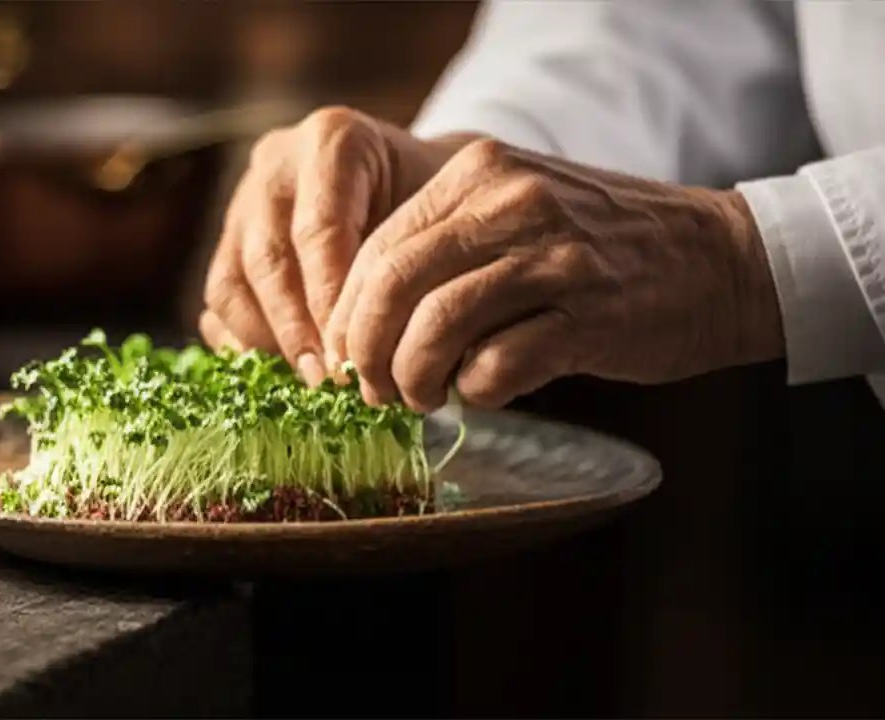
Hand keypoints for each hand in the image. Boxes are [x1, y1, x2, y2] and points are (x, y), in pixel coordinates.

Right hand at [199, 106, 477, 384]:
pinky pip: (221, 298)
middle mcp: (277, 162)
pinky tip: (284, 368)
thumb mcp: (441, 215)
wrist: (417, 183)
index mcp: (332, 138)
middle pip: (268, 258)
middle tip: (327, 379)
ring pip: (232, 282)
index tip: (352, 356)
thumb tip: (378, 349)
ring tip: (309, 377)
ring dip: (267, 339)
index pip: (318, 231)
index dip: (329, 302)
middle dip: (296, 329)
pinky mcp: (228, 239)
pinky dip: (245, 339)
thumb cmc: (436, 204)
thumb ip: (407, 265)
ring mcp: (244, 200)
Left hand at [323, 138, 782, 410]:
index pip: (377, 248)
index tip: (347, 356)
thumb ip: (441, 248)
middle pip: (394, 286)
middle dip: (366, 352)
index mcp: (479, 173)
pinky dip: (476, 391)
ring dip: (414, 379)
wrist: (719, 260)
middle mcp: (511, 204)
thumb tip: (358, 322)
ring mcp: (553, 259)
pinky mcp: (587, 316)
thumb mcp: (516, 213)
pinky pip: (497, 366)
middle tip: (373, 390)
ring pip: (436, 326)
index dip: (347, 314)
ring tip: (423, 398)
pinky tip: (485, 393)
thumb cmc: (600, 248)